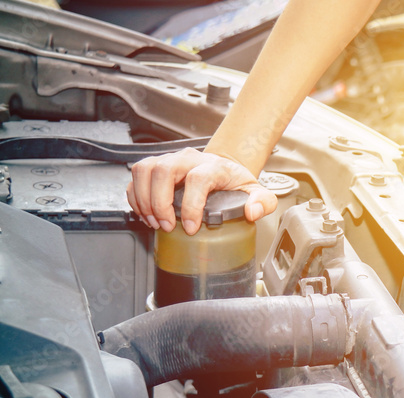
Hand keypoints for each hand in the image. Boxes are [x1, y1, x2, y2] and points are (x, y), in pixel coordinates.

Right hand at [126, 148, 276, 234]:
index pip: (197, 179)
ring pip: (145, 170)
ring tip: (154, 222)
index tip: (191, 227)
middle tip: (166, 226)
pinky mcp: (155, 166)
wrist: (224, 168)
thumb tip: (251, 212)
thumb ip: (262, 203)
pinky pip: (136, 177)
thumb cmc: (236, 182)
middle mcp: (189, 159)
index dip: (191, 205)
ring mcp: (169, 160)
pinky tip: (146, 214)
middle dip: (160, 203)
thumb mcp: (257, 192)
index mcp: (214, 166)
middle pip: (164, 171)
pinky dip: (136, 197)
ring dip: (144, 199)